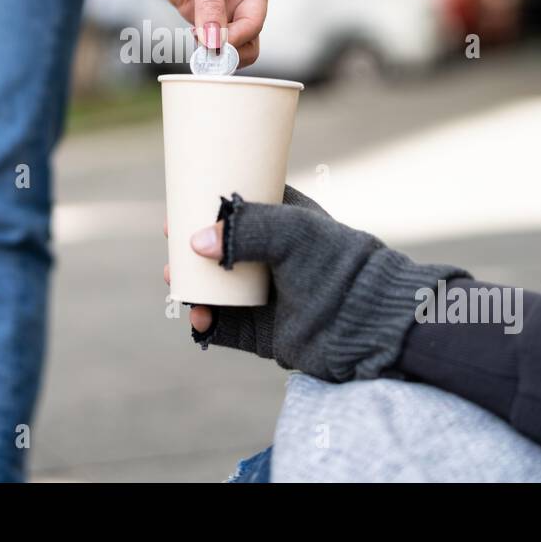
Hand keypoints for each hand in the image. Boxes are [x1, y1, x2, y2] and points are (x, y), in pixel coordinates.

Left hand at [121, 0, 269, 64]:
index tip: (214, 43)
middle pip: (247, 42)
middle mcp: (242, 0)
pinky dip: (201, 47)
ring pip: (228, 46)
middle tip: (208, 54)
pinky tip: (190, 37)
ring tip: (197, 45)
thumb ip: (210, 8)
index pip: (254, 25)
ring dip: (215, 52)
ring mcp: (219, 9)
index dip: (235, 39)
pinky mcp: (197, 13)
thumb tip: (214, 44)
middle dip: (230, 52)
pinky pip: (206, 41)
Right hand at [163, 186, 470, 382]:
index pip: (236, 210)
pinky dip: (208, 324)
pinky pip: (226, 327)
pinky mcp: (265, 332)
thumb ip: (245, 229)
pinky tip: (199, 321)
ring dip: (193, 290)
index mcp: (282, 222)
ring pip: (217, 291)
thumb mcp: (292, 232)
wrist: (367, 322)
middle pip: (219, 253)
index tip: (176, 214)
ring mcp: (267, 295)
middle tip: (173, 256)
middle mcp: (272, 258)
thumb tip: (194, 243)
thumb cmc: (336, 264)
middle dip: (190, 256)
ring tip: (180, 290)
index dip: (203, 211)